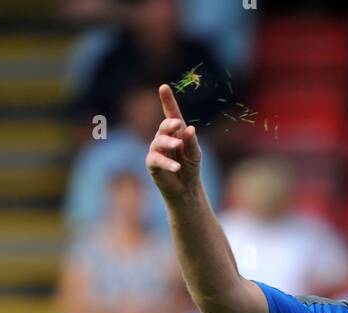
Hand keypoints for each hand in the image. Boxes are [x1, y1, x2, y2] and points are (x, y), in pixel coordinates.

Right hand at [145, 84, 200, 199]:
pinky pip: (156, 159)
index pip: (171, 114)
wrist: (186, 189)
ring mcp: (156, 150)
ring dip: (169, 142)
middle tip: (178, 124)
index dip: (167, 101)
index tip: (164, 87)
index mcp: (176, 132)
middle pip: (164, 127)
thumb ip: (192, 142)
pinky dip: (167, 163)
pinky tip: (176, 167)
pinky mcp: (152, 164)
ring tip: (178, 145)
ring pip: (159, 141)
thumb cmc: (190, 168)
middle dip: (170, 124)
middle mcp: (164, 138)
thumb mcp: (195, 154)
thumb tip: (189, 129)